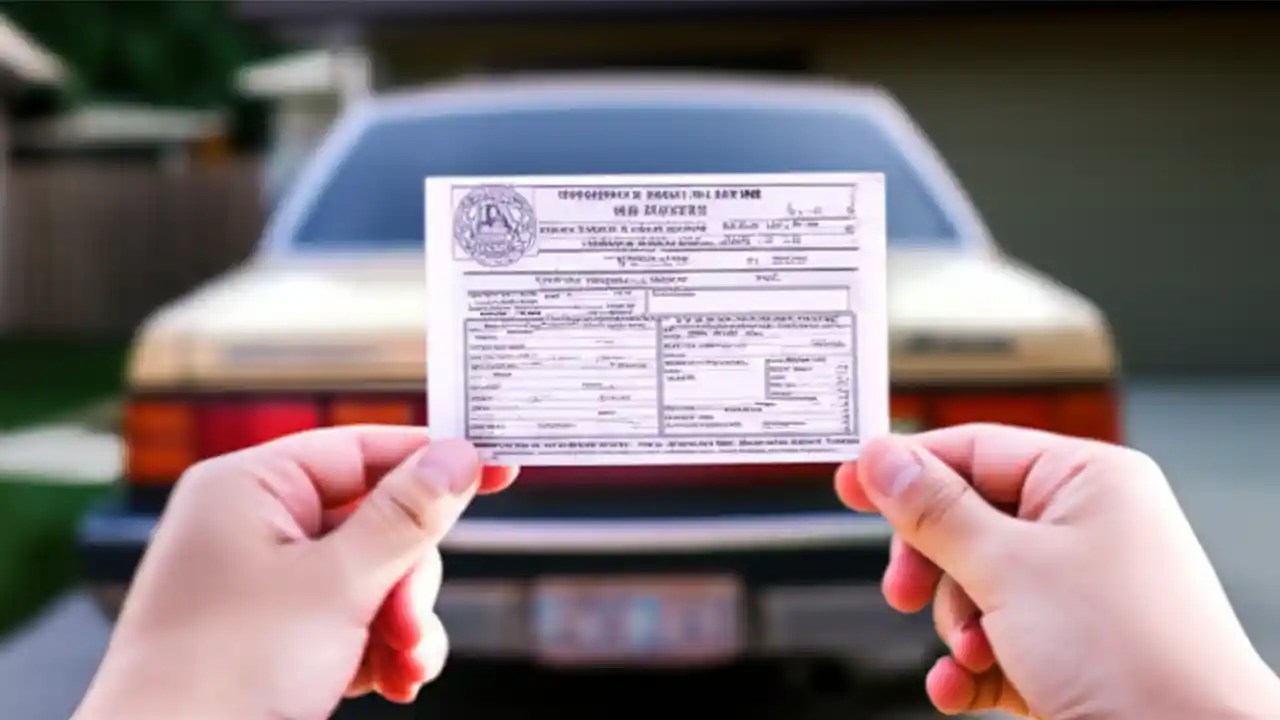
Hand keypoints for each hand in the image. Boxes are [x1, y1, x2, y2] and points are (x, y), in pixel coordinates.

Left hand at [74, 426, 517, 719]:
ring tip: (402, 668)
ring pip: (370, 577)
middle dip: (406, 579)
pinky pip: (348, 618)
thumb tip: (458, 456)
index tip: (498, 467)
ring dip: (399, 623)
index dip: (432, 460)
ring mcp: (262, 583)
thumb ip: (406, 517)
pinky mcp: (272, 634)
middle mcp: (253, 527)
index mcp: (249, 488)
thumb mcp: (337, 586)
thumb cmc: (226, 673)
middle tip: (407, 622)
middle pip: (375, 521)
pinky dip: (376, 649)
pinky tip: (390, 683)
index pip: (361, 449)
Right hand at [836, 423, 1279, 718]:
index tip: (849, 482)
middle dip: (934, 567)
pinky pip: (992, 639)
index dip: (907, 467)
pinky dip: (970, 665)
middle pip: (965, 522)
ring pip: (972, 586)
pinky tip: (964, 685)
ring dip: (959, 625)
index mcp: (1087, 482)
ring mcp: (1076, 594)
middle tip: (906, 590)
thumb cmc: (1131, 656)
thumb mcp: (1009, 567)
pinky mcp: (1066, 650)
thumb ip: (935, 510)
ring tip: (978, 652)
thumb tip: (882, 458)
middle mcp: (1085, 530)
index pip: (975, 449)